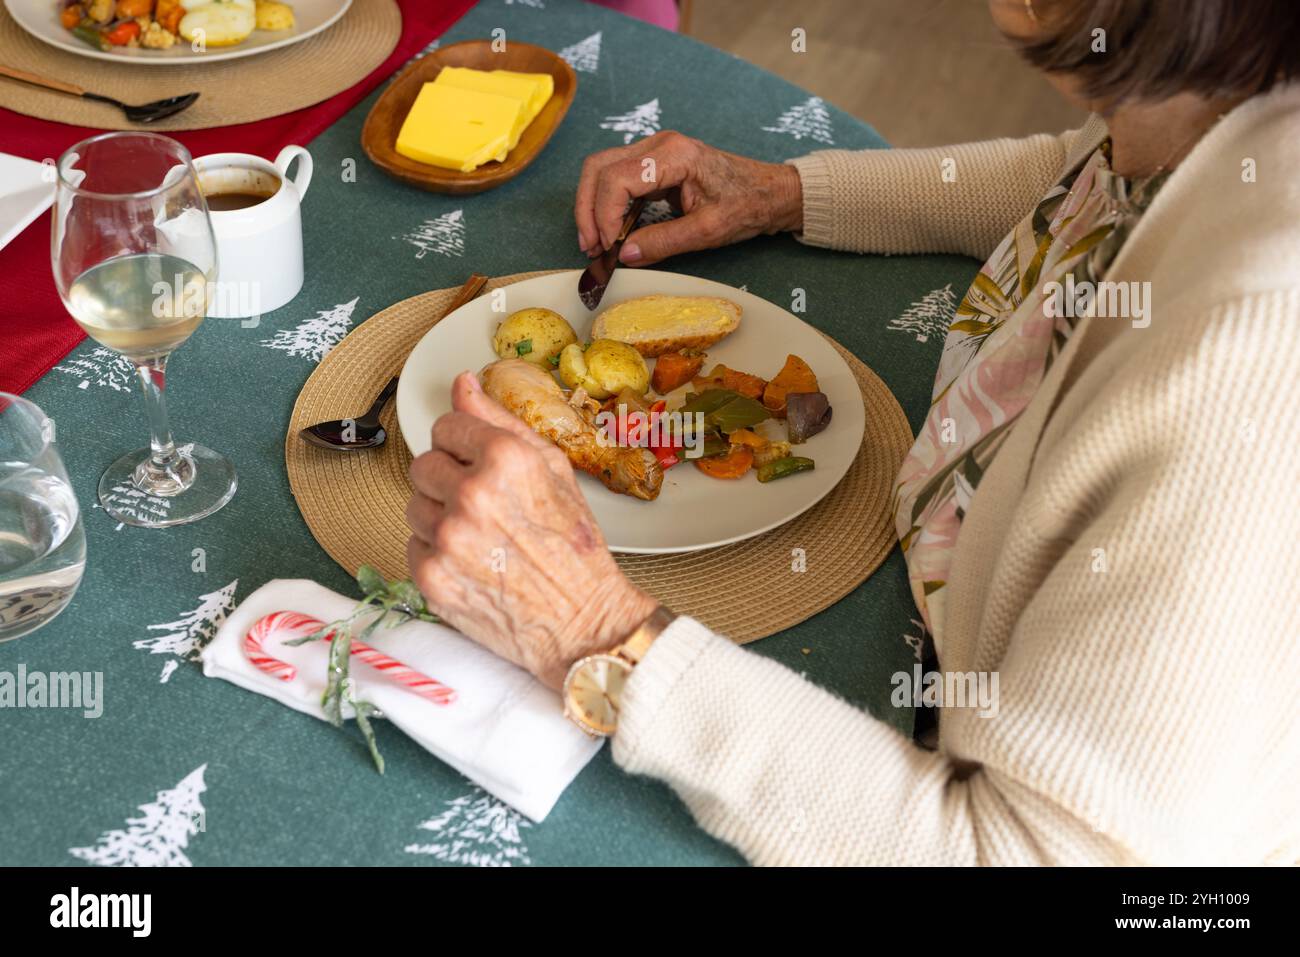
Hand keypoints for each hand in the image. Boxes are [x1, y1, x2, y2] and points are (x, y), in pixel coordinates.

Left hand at [406, 372, 658, 690]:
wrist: (582, 622)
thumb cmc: (574, 549)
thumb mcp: (553, 469)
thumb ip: (502, 422)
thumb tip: (462, 383)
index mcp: (505, 458)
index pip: (446, 426)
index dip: (463, 445)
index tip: (478, 464)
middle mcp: (472, 493)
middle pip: (423, 464)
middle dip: (448, 480)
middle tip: (484, 507)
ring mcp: (447, 537)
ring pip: (413, 505)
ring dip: (439, 516)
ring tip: (480, 538)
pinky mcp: (431, 576)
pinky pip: (413, 545)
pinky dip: (436, 553)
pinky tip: (471, 563)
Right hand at [575, 130, 803, 265]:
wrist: (769, 192)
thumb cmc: (747, 205)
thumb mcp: (708, 231)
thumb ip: (664, 242)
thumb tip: (624, 254)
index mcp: (675, 155)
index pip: (617, 179)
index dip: (603, 214)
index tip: (607, 246)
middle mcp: (660, 144)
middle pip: (599, 167)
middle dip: (588, 208)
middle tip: (590, 246)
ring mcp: (655, 151)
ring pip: (602, 170)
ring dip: (592, 205)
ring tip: (595, 242)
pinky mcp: (654, 163)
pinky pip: (617, 177)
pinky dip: (606, 204)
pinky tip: (610, 231)